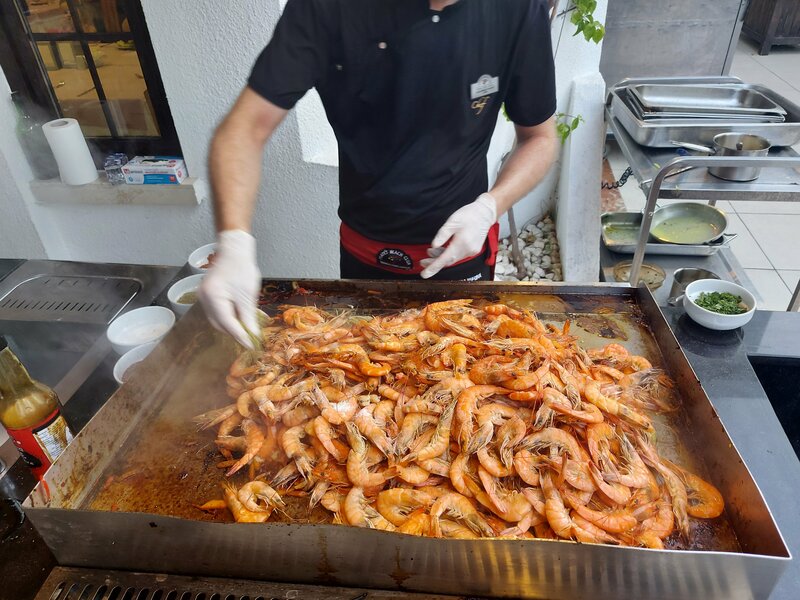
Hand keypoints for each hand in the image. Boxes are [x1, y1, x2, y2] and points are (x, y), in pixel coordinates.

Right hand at [197, 230, 261, 347]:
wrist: (234, 249)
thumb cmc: (242, 268)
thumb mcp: (248, 295)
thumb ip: (249, 317)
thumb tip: (252, 336)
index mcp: (214, 297)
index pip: (227, 323)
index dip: (240, 336)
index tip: (251, 345)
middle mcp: (204, 298)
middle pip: (219, 323)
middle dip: (234, 332)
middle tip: (250, 338)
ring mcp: (203, 296)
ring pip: (217, 319)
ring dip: (232, 325)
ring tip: (247, 329)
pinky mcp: (207, 294)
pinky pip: (216, 311)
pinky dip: (228, 316)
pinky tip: (240, 318)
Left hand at [420, 193, 496, 278]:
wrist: (485, 213)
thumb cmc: (469, 215)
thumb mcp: (452, 222)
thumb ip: (442, 235)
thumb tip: (433, 246)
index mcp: (462, 243)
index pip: (445, 259)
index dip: (433, 267)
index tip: (424, 274)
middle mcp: (468, 251)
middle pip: (448, 261)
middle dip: (435, 263)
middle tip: (422, 262)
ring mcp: (471, 251)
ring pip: (453, 259)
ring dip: (441, 258)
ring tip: (430, 253)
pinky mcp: (472, 250)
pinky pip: (458, 256)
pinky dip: (449, 255)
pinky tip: (441, 250)